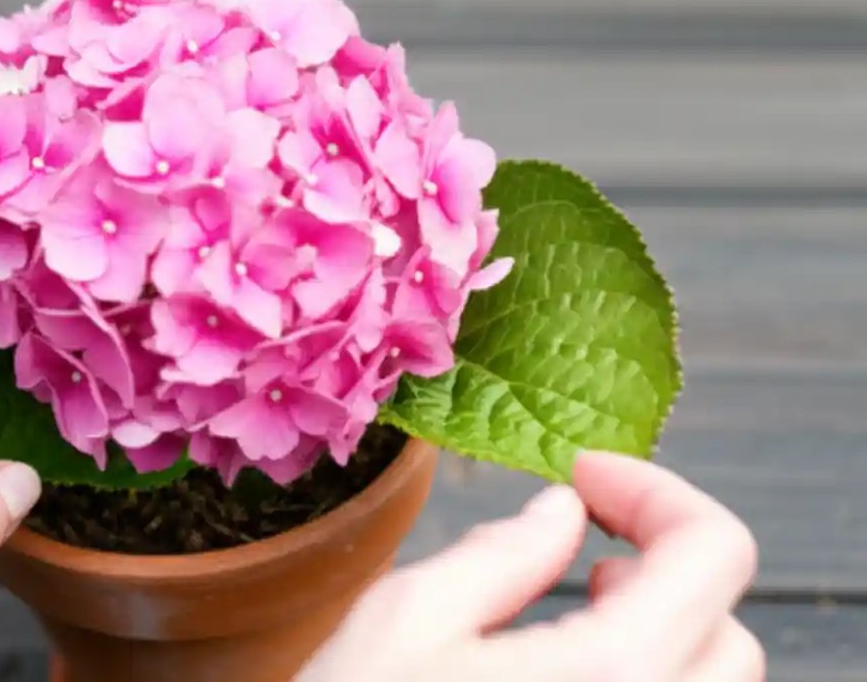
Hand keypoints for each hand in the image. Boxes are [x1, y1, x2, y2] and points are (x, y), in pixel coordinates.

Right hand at [299, 453, 762, 681]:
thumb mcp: (406, 620)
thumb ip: (500, 555)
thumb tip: (563, 512)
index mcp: (612, 674)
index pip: (714, 553)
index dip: (656, 491)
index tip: (583, 474)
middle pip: (730, 630)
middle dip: (667, 567)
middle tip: (588, 551)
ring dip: (666, 632)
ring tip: (582, 614)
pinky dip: (651, 680)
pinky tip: (571, 677)